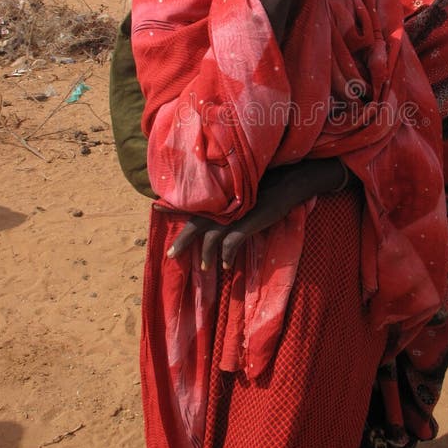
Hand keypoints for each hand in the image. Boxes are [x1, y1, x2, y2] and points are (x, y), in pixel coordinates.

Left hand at [167, 158, 347, 268]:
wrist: (289, 179)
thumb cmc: (269, 181)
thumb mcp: (243, 186)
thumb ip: (228, 196)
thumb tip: (217, 207)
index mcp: (220, 193)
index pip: (193, 204)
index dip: (175, 210)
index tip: (159, 212)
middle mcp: (223, 203)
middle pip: (195, 224)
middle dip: (182, 241)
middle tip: (171, 255)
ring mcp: (235, 213)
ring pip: (210, 238)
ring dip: (205, 255)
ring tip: (203, 268)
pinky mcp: (248, 222)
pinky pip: (231, 244)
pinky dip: (227, 256)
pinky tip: (227, 265)